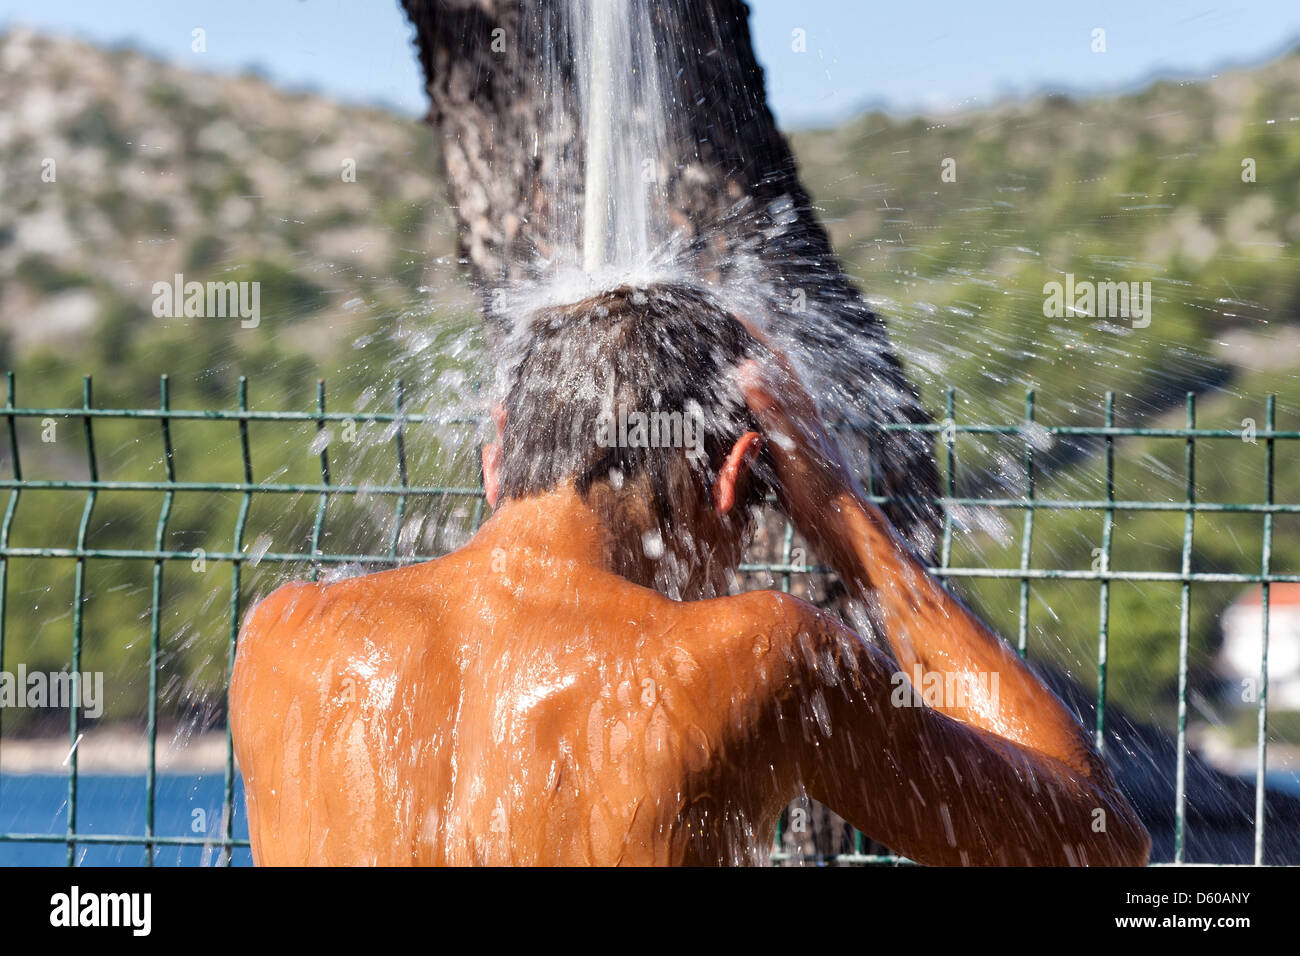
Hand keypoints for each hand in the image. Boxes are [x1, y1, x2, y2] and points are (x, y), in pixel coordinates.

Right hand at [733, 331, 858, 544]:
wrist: (842, 528)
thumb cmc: (822, 489)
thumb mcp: (792, 446)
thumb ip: (772, 408)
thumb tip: (747, 366)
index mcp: (800, 407)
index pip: (776, 358)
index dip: (755, 334)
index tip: (730, 314)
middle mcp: (798, 417)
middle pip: (769, 376)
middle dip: (745, 356)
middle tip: (716, 342)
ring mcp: (793, 438)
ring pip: (763, 404)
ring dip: (741, 390)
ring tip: (713, 380)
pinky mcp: (787, 460)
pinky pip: (758, 431)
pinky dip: (741, 423)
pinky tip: (727, 430)